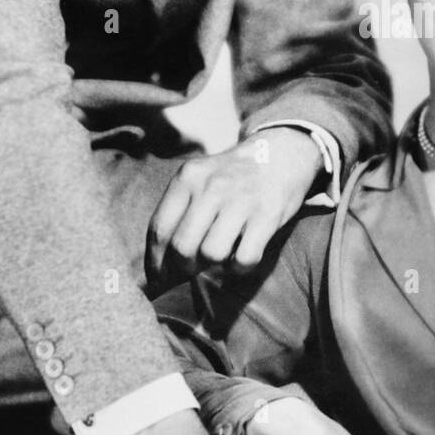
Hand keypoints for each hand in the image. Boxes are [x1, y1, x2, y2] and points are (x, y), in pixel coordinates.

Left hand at [145, 128, 321, 294]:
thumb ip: (178, 214)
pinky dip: (239, 267)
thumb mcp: (200, 180)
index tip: (156, 280)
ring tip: (219, 257)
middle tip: (188, 273)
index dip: (154, 262)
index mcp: (188, 177)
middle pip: (182, 247)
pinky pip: (244, 258)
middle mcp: (212, 186)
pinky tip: (240, 257)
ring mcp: (241, 200)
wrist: (280, 154)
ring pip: (212, 253)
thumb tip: (155, 270)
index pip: (159, 229)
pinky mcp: (268, 215)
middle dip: (181, 269)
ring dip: (213, 265)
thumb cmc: (232, 178)